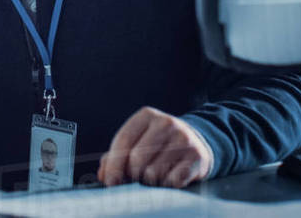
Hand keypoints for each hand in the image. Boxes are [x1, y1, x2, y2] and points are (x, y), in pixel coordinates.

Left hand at [97, 107, 213, 188]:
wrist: (195, 143)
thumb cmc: (157, 145)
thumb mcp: (137, 141)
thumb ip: (115, 156)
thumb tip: (103, 175)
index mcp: (146, 116)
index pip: (123, 140)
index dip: (114, 165)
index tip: (110, 182)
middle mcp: (166, 123)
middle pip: (137, 159)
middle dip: (132, 175)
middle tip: (135, 179)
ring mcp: (183, 138)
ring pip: (153, 173)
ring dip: (150, 181)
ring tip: (154, 176)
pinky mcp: (196, 156)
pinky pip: (172, 181)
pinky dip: (167, 185)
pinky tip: (169, 177)